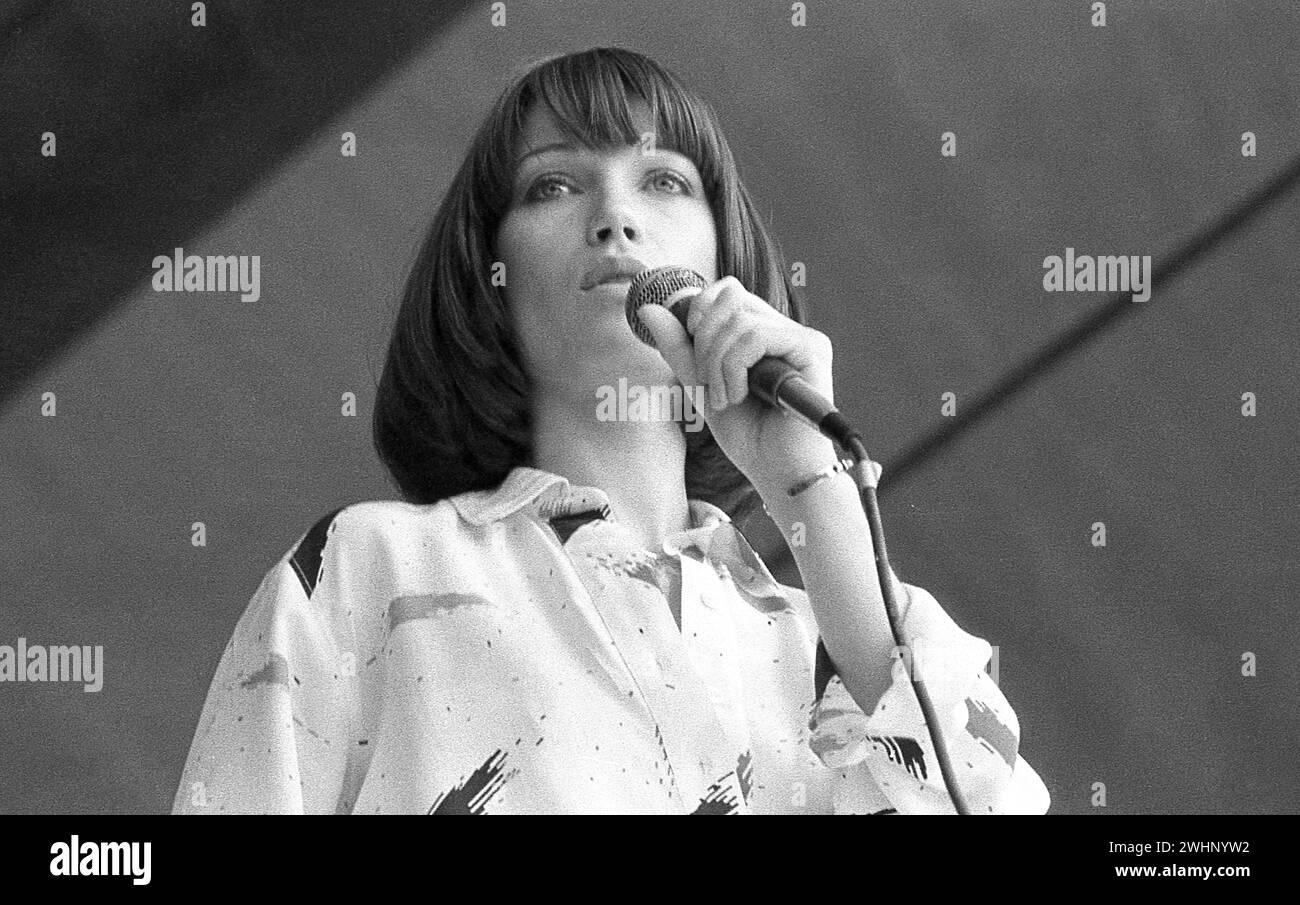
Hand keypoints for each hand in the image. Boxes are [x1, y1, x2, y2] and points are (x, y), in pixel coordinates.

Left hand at [636, 275, 839, 491]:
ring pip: (737, 320)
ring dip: (717, 365)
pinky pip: (754, 336)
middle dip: (703, 342)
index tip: (696, 359)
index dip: (699, 314)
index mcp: (764, 332)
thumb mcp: (702, 386)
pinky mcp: (811, 348)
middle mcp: (786, 329)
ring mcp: (801, 336)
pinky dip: (734, 368)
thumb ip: (679, 348)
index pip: (726, 292)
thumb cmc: (748, 436)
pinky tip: (739, 396)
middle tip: (709, 386)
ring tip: (725, 399)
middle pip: (729, 297)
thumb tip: (647, 309)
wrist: (778, 473)